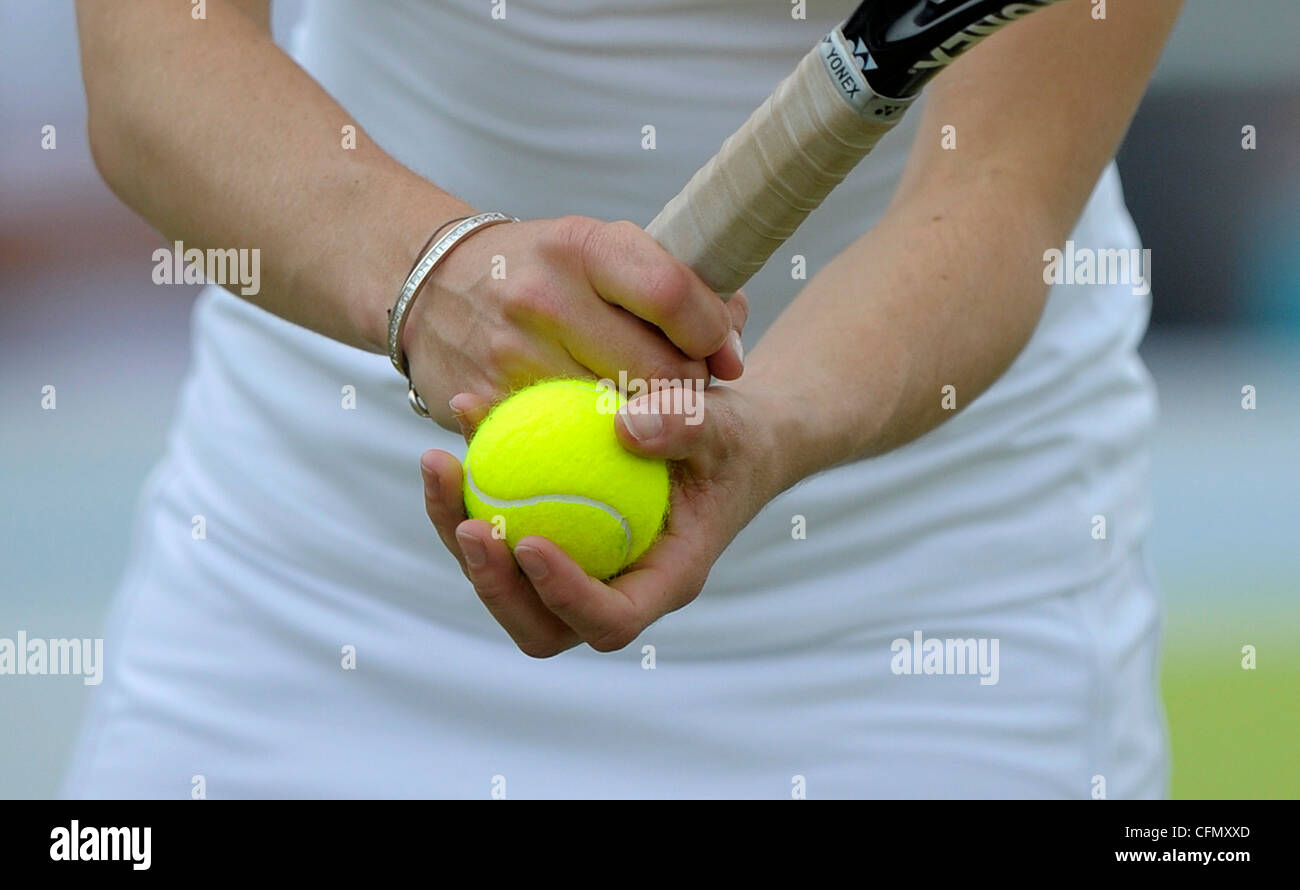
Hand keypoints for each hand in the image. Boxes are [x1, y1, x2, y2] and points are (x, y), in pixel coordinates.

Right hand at [400, 215, 746, 429]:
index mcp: (580, 246)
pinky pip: (564, 442)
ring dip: (644, 420)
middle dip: (687, 386)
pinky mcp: (486, 406)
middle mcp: (542, 298)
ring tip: (638, 403)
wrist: (431, 285)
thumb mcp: (599, 250)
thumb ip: (672, 281)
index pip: (672, 295)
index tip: (723, 352)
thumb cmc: (541, 270)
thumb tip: (734, 329)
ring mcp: (510, 356)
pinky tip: (597, 428)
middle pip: (655, 369)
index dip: (713, 333)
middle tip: (681, 386)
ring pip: (616, 416)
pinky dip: (592, 442)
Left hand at [420, 384, 782, 655]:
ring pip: (506, 584)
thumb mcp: (723, 424)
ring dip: (461, 536)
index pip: (612, 618)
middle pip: (542, 626)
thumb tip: (624, 427)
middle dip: (495, 588)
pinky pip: (499, 530)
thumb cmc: (731, 439)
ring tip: (438, 465)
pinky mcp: (551, 539)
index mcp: (664, 581)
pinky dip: (468, 491)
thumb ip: (684, 424)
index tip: (532, 543)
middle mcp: (614, 590)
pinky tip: (456, 428)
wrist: (724, 442)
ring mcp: (578, 571)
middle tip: (467, 524)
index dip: (566, 597)